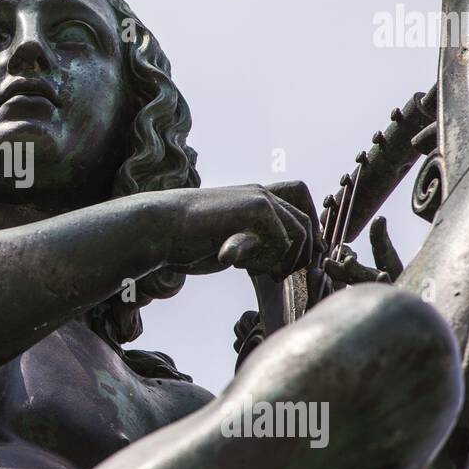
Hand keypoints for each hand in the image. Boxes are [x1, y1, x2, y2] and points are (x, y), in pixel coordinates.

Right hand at [169, 182, 318, 279]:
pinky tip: (244, 266)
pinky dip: (270, 259)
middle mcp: (260, 193)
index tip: (303, 258)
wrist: (161, 227)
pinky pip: (282, 239)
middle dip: (303, 251)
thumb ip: (253, 243)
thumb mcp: (227, 239)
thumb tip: (278, 263)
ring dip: (287, 258)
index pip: (299, 206)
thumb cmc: (187, 239)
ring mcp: (259, 198)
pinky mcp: (255, 209)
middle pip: (305, 220)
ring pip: (298, 231)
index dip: (307, 233)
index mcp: (254, 197)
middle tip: (282, 274)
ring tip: (264, 273)